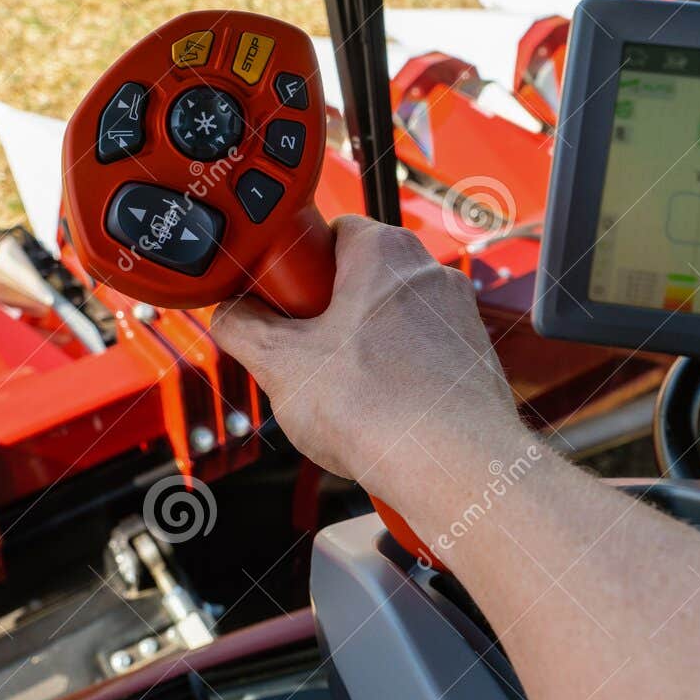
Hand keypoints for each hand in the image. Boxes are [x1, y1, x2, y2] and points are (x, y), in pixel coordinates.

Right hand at [209, 216, 519, 495]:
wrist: (454, 468)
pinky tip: (376, 412)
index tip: (279, 303)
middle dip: (323, 315)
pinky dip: (394, 376)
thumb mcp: (280, 364)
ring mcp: (457, 316)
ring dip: (358, 349)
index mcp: (384, 252)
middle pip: (357, 279)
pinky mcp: (470, 358)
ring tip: (340, 393)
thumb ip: (243, 327)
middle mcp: (429, 272)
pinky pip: (418, 355)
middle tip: (300, 354)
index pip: (327, 232)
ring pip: (388, 320)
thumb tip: (229, 314)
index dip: (295, 269)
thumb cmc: (380, 409)